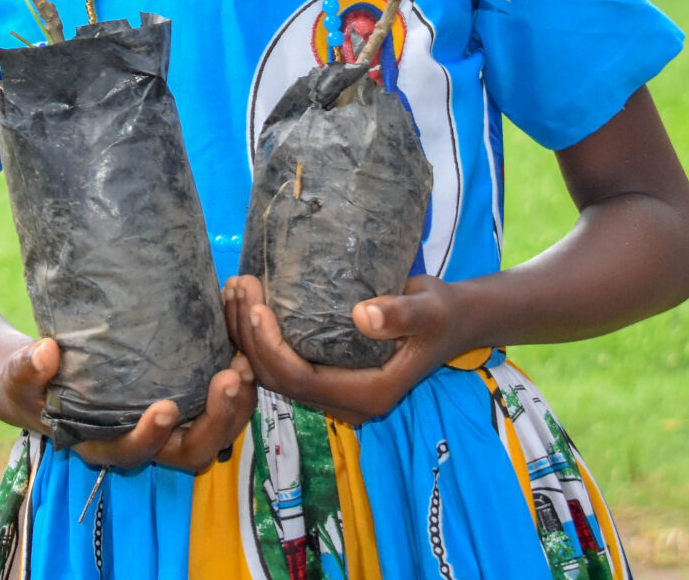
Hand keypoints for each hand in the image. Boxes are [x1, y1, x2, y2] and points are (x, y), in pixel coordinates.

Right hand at [0, 337, 255, 472]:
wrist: (41, 379)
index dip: (151, 437)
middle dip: (216, 418)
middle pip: (190, 450)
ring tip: (246, 361)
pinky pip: (217, 401)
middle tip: (232, 376)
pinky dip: (235, 378)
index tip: (165, 406)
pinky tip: (242, 341)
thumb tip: (46, 352)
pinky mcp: (183, 399)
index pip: (132, 454)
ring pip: (214, 431)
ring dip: (236, 404)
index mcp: (101, 444)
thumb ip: (26, 369)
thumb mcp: (17, 378)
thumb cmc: (27, 385)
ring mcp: (167, 424)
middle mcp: (141, 441)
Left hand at [223, 273, 465, 424]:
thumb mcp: (429, 309)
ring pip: (274, 374)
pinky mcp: (326, 373)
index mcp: (367, 396)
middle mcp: (344, 401)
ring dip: (247, 335)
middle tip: (238, 286)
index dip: (271, 349)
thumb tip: (362, 316)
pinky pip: (282, 363)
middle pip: (278, 381)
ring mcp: (333, 390)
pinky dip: (259, 336)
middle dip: (249, 337)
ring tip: (235, 287)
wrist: (453, 320)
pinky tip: (245, 301)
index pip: (300, 381)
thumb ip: (401, 315)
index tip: (255, 307)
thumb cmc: (443, 313)